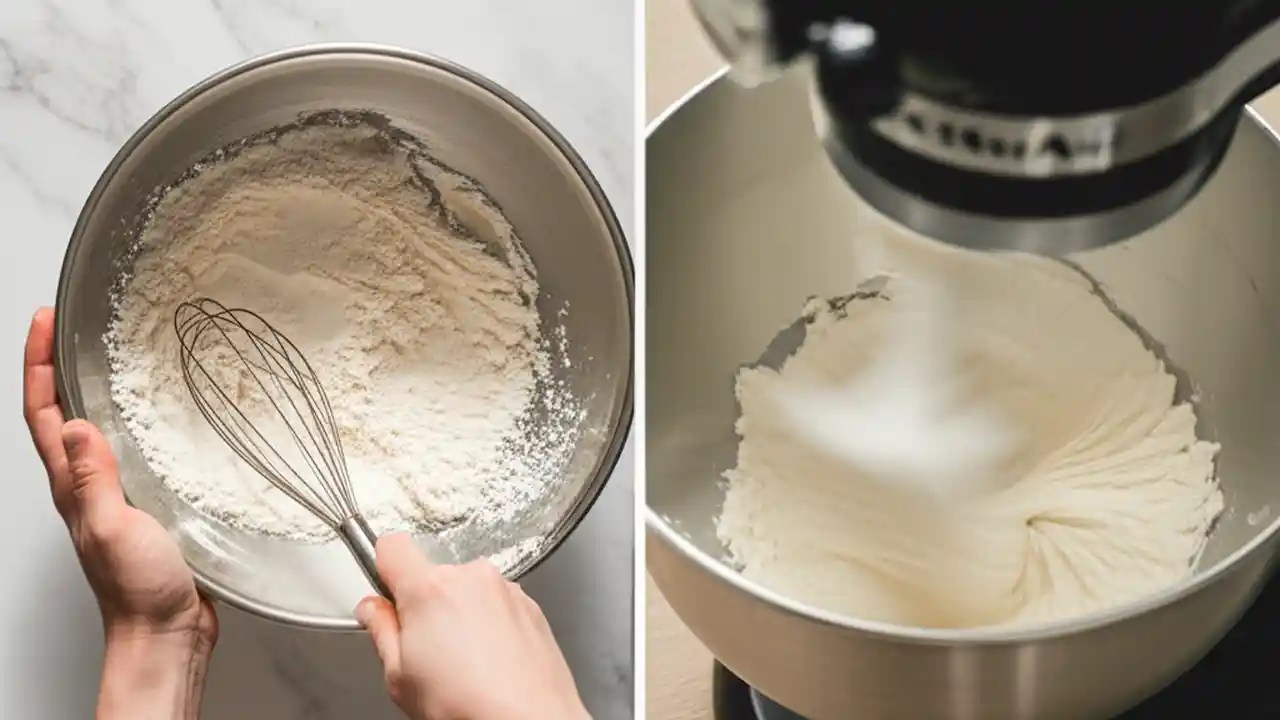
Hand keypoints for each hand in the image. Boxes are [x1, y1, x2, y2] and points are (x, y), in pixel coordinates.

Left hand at [24, 308, 216, 717]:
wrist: (166, 630)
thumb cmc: (138, 588)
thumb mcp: (111, 527)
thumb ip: (93, 479)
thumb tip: (76, 425)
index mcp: (72, 486)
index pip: (43, 415)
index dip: (39, 365)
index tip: (44, 321)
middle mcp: (87, 485)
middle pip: (62, 414)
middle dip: (59, 366)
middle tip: (70, 324)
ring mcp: (116, 494)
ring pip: (98, 429)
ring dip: (96, 389)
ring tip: (114, 353)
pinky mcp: (148, 503)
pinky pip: (134, 451)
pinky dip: (137, 422)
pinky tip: (162, 413)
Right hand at [356, 534, 589, 719]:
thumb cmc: (467, 706)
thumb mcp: (399, 678)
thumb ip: (381, 631)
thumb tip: (372, 610)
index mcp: (429, 589)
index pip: (392, 546)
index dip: (384, 567)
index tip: (387, 591)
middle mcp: (470, 578)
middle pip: (433, 574)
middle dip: (425, 604)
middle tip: (427, 650)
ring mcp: (504, 588)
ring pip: (467, 589)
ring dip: (461, 613)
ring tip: (465, 662)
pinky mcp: (530, 604)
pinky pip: (497, 603)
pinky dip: (490, 623)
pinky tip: (491, 660)